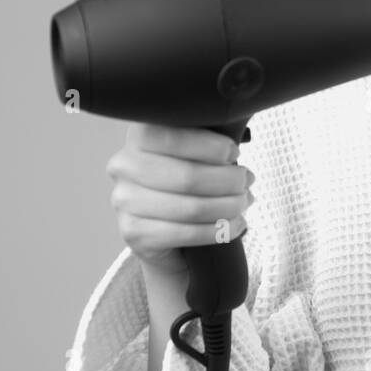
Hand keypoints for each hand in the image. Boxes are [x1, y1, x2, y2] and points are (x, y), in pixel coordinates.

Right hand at [105, 123, 254, 274]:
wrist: (166, 231)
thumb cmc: (186, 182)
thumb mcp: (193, 153)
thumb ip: (206, 142)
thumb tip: (235, 151)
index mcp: (138, 138)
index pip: (172, 136)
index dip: (210, 146)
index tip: (234, 153)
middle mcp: (124, 166)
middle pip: (187, 176)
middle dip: (228, 181)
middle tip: (247, 182)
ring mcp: (124, 202)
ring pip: (191, 207)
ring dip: (228, 206)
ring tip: (244, 203)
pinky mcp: (134, 234)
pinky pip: (187, 233)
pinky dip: (219, 230)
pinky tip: (236, 225)